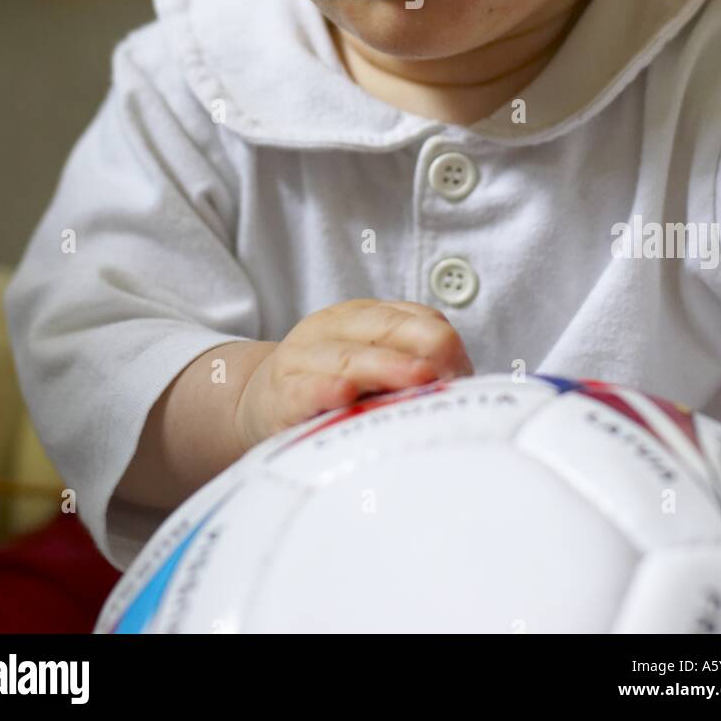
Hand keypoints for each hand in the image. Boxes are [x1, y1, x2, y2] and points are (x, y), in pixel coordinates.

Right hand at [234, 298, 472, 454]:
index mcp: (359, 317)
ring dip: (384, 368)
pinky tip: (346, 395)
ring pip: (347, 358)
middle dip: (418, 348)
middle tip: (447, 370)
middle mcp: (330, 329)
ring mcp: (302, 359)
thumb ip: (409, 365)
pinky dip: (326, 391)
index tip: (464, 371)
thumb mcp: (368, 362)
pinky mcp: (280, 397)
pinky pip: (305, 390)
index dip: (440, 340)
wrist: (256, 404)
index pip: (409, 317)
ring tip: (417, 379)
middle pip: (381, 330)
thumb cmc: (328, 386)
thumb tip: (459, 384)